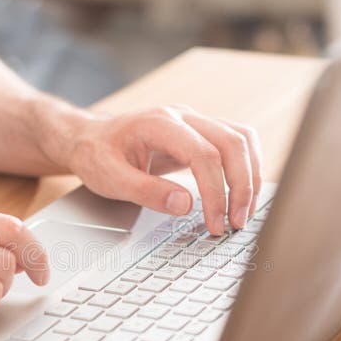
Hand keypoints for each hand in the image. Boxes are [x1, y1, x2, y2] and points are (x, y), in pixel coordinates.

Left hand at [53, 105, 261, 234]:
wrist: (90, 138)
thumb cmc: (97, 155)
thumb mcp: (110, 178)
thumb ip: (147, 191)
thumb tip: (185, 205)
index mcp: (159, 123)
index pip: (204, 154)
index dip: (215, 191)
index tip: (215, 223)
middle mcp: (183, 117)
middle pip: (233, 143)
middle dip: (242, 186)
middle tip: (236, 223)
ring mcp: (195, 122)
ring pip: (242, 139)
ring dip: (250, 176)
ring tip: (243, 212)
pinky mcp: (201, 133)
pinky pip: (236, 143)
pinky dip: (246, 168)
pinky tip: (241, 194)